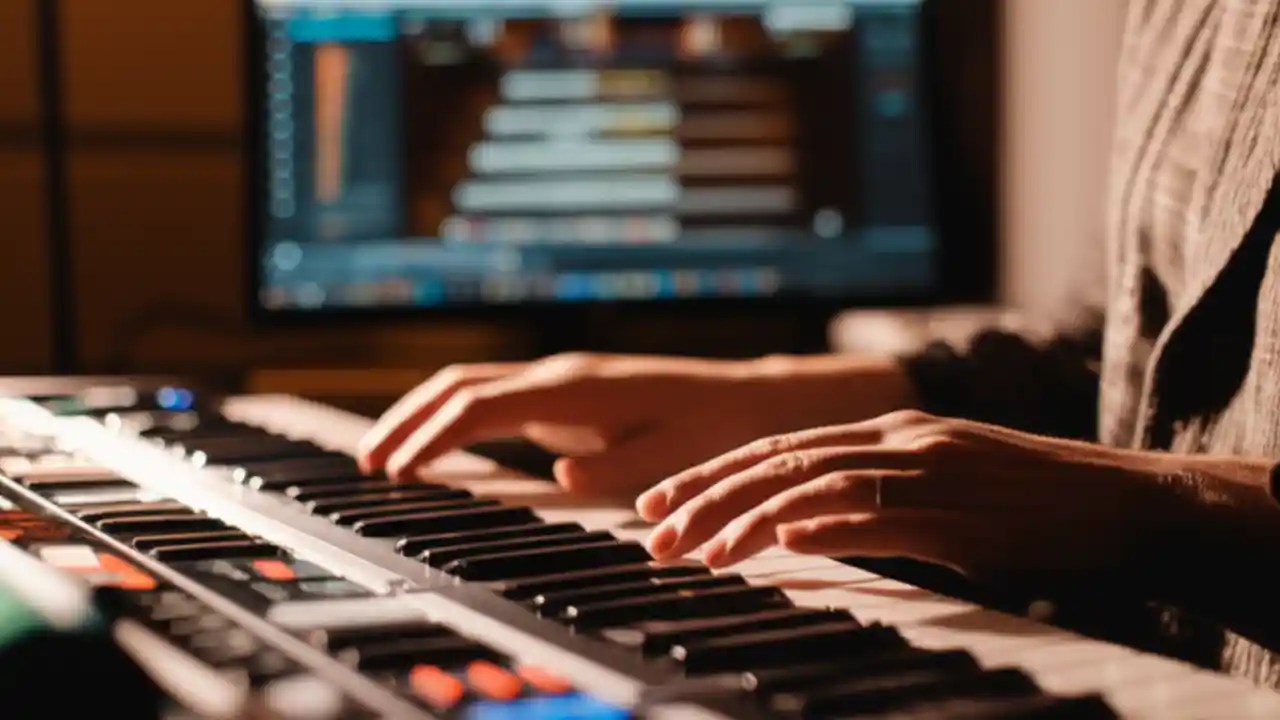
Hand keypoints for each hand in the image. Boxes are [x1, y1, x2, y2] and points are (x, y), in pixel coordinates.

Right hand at [357, 352, 916, 500]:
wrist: (744, 401)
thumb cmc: (708, 430)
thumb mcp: (664, 457)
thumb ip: (606, 466)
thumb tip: (553, 470)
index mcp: (575, 386)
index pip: (481, 404)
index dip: (432, 435)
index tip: (395, 469)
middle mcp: (558, 373)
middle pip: (460, 383)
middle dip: (408, 419)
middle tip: (366, 463)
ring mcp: (558, 378)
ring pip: (469, 384)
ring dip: (422, 414)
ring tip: (383, 454)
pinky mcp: (563, 392)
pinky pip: (491, 398)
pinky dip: (452, 417)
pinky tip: (436, 446)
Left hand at [636, 409, 1231, 590]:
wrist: (1123, 502)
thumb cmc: (1027, 504)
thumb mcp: (938, 488)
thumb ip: (871, 497)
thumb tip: (797, 526)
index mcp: (889, 430)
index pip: (778, 447)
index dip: (711, 473)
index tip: (659, 502)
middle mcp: (899, 438)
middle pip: (779, 459)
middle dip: (707, 494)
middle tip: (653, 531)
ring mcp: (930, 469)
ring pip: (815, 483)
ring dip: (749, 517)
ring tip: (699, 549)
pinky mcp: (962, 511)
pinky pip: (882, 515)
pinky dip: (828, 525)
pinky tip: (785, 542)